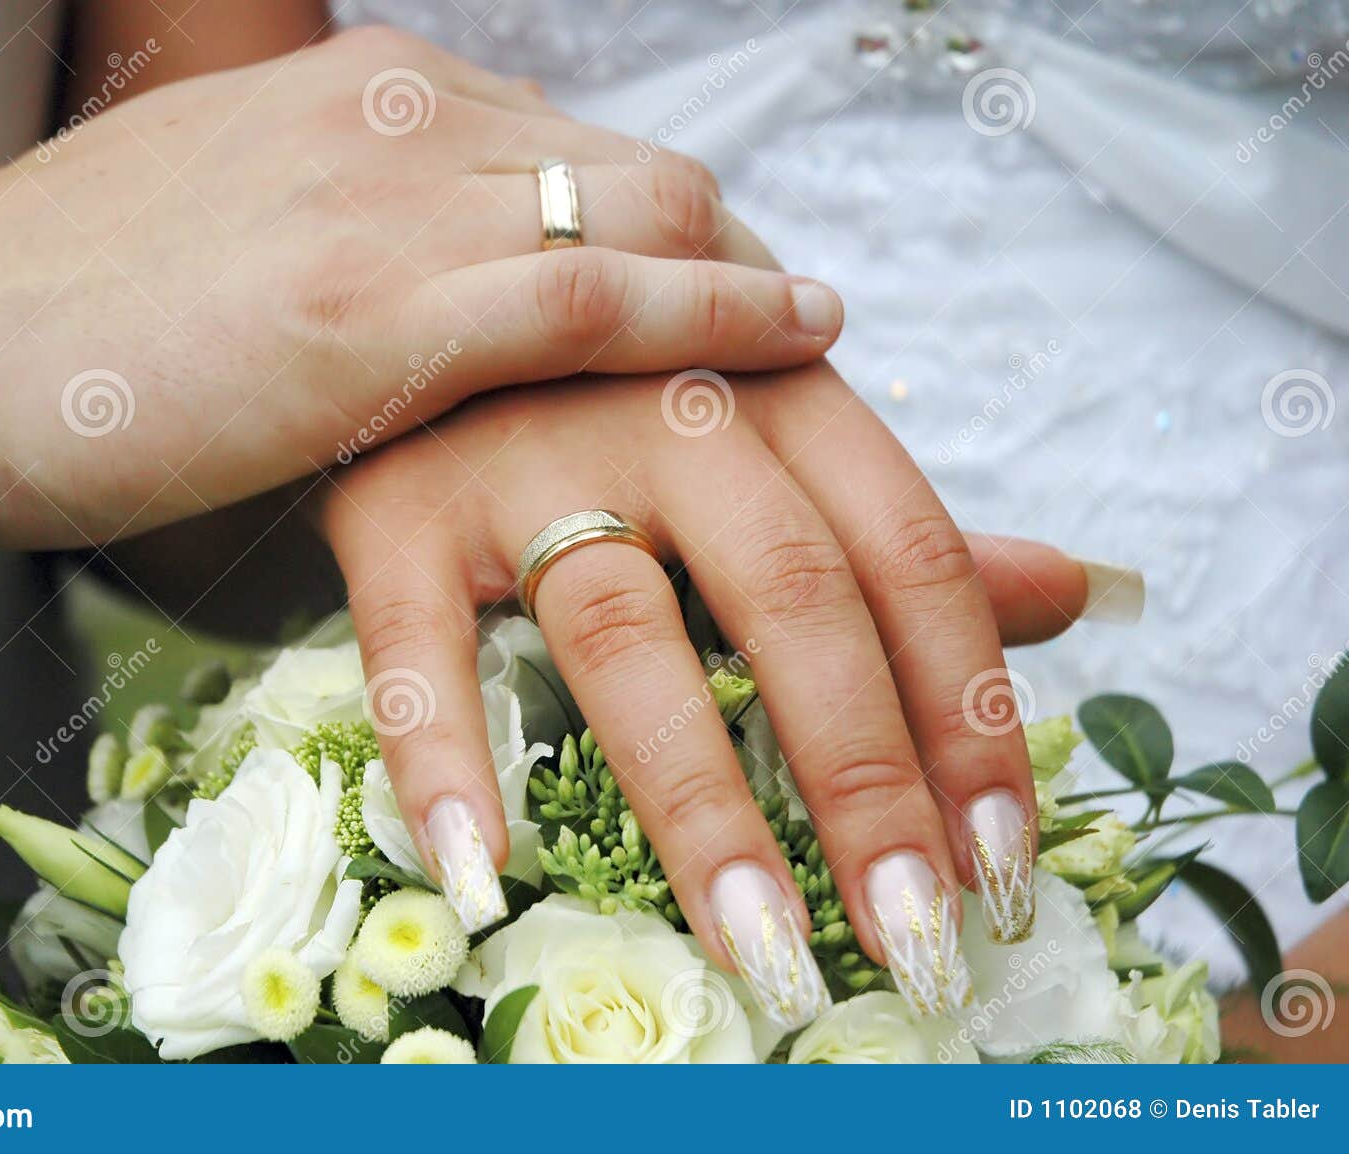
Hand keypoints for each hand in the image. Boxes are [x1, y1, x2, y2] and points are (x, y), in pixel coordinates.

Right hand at [0, 26, 838, 547]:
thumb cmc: (85, 299)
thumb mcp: (247, 208)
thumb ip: (359, 213)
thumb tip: (436, 265)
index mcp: (370, 91)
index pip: (578, 143)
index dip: (679, 217)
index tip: (736, 274)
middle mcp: (405, 120)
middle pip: (643, 165)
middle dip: (738, 245)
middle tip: (799, 320)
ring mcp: (397, 207)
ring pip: (649, 212)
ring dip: (755, 280)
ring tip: (820, 335)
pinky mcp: (379, 312)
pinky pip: (596, 295)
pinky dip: (716, 316)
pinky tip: (797, 339)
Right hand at [321, 361, 1136, 1029]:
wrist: (436, 277)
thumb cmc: (623, 382)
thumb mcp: (768, 421)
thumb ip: (896, 523)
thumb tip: (1070, 593)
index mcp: (782, 396)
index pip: (911, 556)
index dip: (971, 711)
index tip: (1006, 862)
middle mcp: (668, 414)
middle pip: (793, 598)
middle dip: (866, 779)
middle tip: (917, 940)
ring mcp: (525, 460)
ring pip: (627, 636)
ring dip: (700, 803)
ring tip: (760, 950)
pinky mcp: (397, 509)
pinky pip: (419, 646)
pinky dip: (445, 759)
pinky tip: (478, 877)